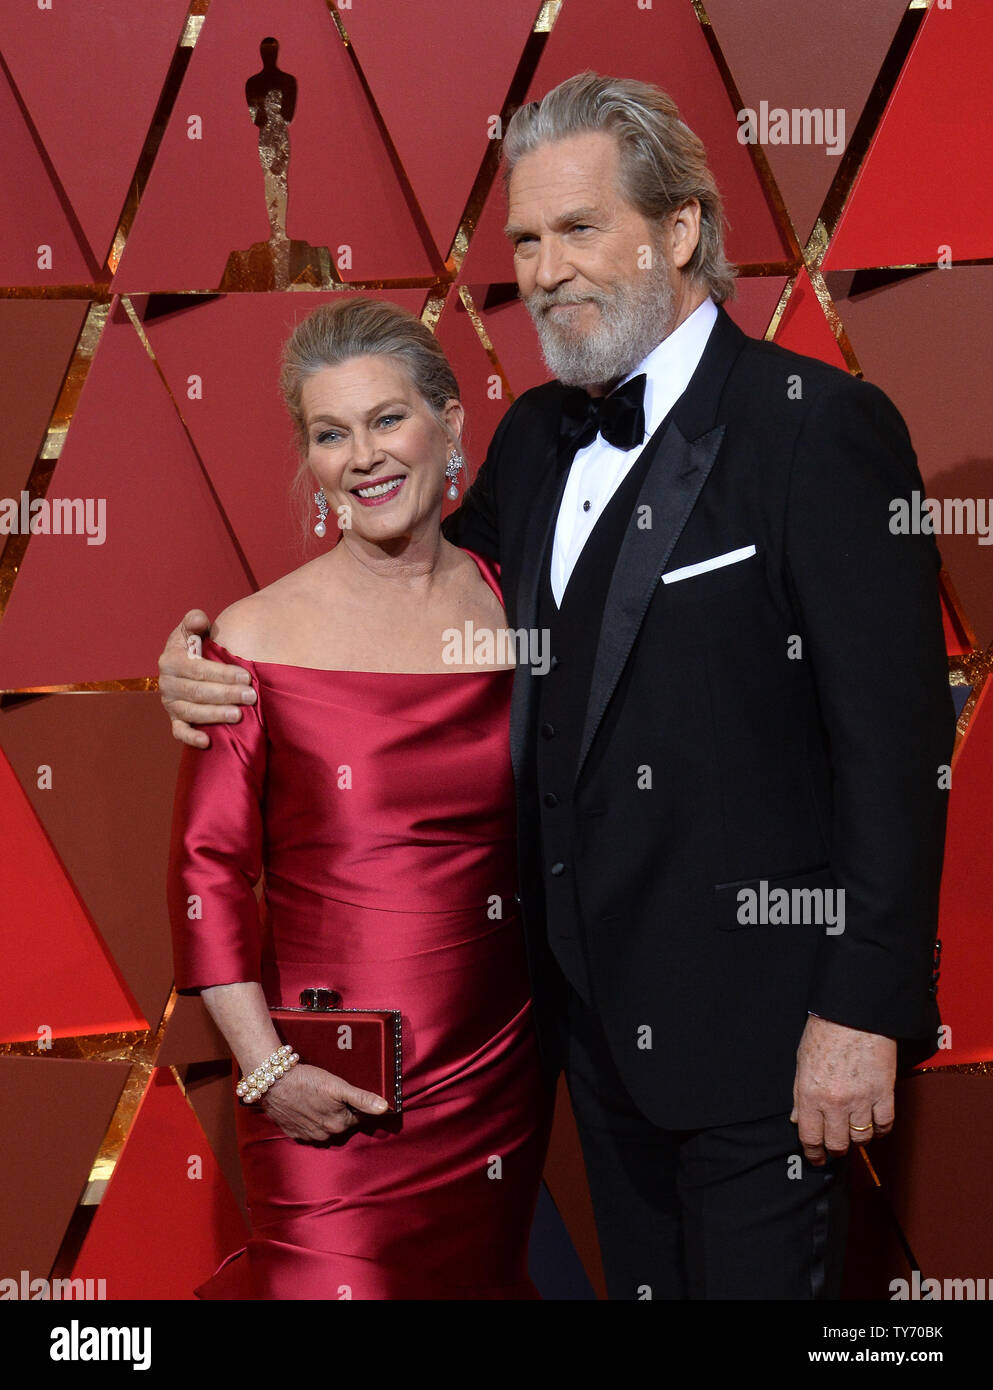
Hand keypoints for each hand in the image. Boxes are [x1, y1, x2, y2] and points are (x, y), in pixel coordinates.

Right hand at [157, 609, 255, 746]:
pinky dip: (191, 738)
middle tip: (250, 697)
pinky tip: (207, 742)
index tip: (247, 676)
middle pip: (197, 692)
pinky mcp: (175, 719)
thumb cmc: (195, 644)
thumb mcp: (192, 629)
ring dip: (215, 715)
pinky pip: (179, 731)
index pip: (198, 669)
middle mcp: (166, 683)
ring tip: (238, 716)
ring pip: (191, 712)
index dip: (223, 674)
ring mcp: (170, 703)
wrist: (187, 663)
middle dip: (226, 694)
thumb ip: (194, 621)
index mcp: (170, 660)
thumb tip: (199, 620)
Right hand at [259, 1064, 388, 1141]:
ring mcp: (307, 1136)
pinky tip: (307, 1107)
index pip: (358, 1117)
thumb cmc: (308, 1081)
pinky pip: (308, 1130)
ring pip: (325, 1127)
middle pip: (342, 1123)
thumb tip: (385, 1107)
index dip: (358, 1105)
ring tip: (320, 1099)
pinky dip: (310, 1121)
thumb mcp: (338, 1086)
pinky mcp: (293, 1132)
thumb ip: (362, 1098)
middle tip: (335, 1094)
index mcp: (339, 1124)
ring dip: (326, 1117)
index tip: (353, 1095)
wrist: (274, 1083)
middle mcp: (325, 1135)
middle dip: (343, 1111)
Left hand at [791, 1015, 896, 1163]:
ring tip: (854, 1130)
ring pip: (861, 1138)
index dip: (813, 1153)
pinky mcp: (884, 1093)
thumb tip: (797, 1119)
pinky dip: (880, 1129)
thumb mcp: (801, 1062)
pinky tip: (874, 1123)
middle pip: (836, 1143)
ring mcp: (861, 1099)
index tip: (816, 1158)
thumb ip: (798, 1094)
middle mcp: (834, 1102)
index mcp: (810, 1093)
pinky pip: (884, 1125)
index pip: (810, 1137)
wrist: (854, 1013)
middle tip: (836, 1145)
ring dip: (857, 1138)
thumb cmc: (824, 1032)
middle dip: (835, 1148)